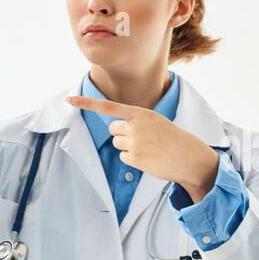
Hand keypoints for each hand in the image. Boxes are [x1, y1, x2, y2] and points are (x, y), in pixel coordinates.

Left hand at [65, 94, 218, 201]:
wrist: (189, 157)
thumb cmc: (173, 139)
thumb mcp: (156, 121)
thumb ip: (136, 121)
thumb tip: (116, 132)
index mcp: (141, 113)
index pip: (108, 107)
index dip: (87, 104)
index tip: (69, 100)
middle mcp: (135, 126)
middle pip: (113, 129)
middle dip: (123, 134)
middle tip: (143, 139)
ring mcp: (134, 143)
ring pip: (117, 144)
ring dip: (128, 147)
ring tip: (148, 149)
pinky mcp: (134, 159)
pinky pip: (123, 157)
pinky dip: (133, 159)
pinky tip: (148, 158)